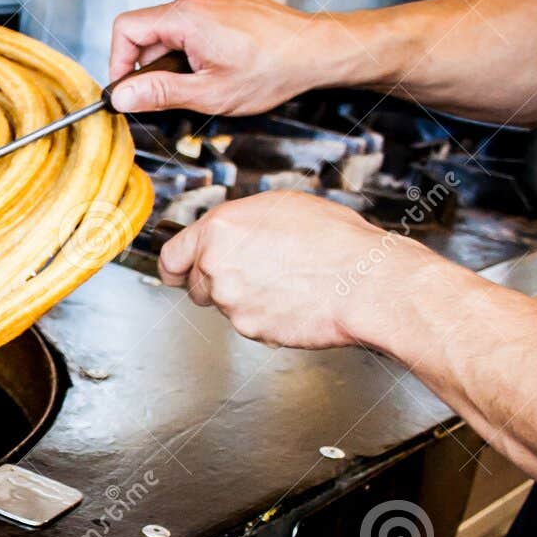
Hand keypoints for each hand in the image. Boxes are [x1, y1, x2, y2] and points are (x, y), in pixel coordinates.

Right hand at [108, 0, 334, 114]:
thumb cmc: (270, 71)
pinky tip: (222, 56)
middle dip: (155, 62)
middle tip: (180, 89)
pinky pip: (194, 15)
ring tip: (208, 73)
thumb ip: (159, 93)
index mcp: (186, 16)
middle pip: (149, 29)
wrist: (314, 50)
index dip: (119, 60)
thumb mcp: (209, 94)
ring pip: (172, 24)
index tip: (129, 86)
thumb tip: (121, 96)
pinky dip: (196, 38)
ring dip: (177, 52)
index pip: (126, 28)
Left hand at [158, 191, 442, 349]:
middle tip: (252, 274)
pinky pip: (248, 323)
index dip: (175, 266)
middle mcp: (216, 266)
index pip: (171, 256)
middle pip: (196, 284)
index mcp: (219, 229)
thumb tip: (228, 232)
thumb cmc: (335, 241)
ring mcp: (231, 301)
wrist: (365, 282)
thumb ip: (240, 222)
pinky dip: (264, 316)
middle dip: (216, 282)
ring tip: (283, 283)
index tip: (176, 272)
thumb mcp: (282, 207)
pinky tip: (290, 300)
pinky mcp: (250, 329)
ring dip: (243, 299)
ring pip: (224, 305)